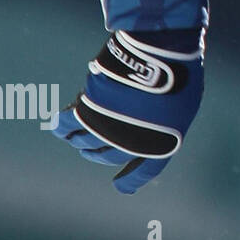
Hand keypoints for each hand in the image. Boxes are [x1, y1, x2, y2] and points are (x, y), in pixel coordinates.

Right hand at [50, 30, 204, 192]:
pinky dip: (62, 126)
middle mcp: (136, 142)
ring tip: (73, 137)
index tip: (120, 187)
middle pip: (111, 154)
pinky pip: (69, 125)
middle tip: (88, 151)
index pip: (148, 169)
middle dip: (99, 154)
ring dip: (79, 141)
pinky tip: (58, 124)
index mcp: (164, 142)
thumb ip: (165, 114)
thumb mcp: (182, 98)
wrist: (163, 51)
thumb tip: (149, 116)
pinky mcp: (90, 111)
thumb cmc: (179, 70)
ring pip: (87, 141)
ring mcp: (111, 128)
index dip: (132, 179)